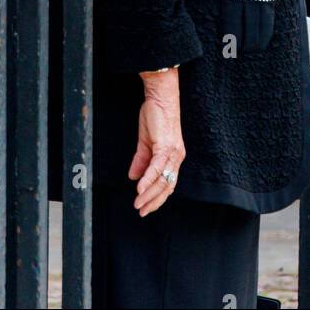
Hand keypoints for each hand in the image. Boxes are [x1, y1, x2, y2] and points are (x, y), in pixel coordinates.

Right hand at [129, 68, 185, 215]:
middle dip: (154, 202)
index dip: (157, 198)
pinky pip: (157, 166)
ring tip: (138, 204)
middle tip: (141, 212)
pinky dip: (148, 179)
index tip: (145, 208)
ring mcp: (172, 152)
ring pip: (163, 179)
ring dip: (149, 194)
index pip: (168, 185)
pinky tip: (139, 188)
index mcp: (173, 158)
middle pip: (167, 186)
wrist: (160, 97)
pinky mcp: (165, 145)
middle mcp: (176, 157)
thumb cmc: (155, 117)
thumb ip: (141, 160)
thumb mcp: (146, 143)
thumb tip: (133, 178)